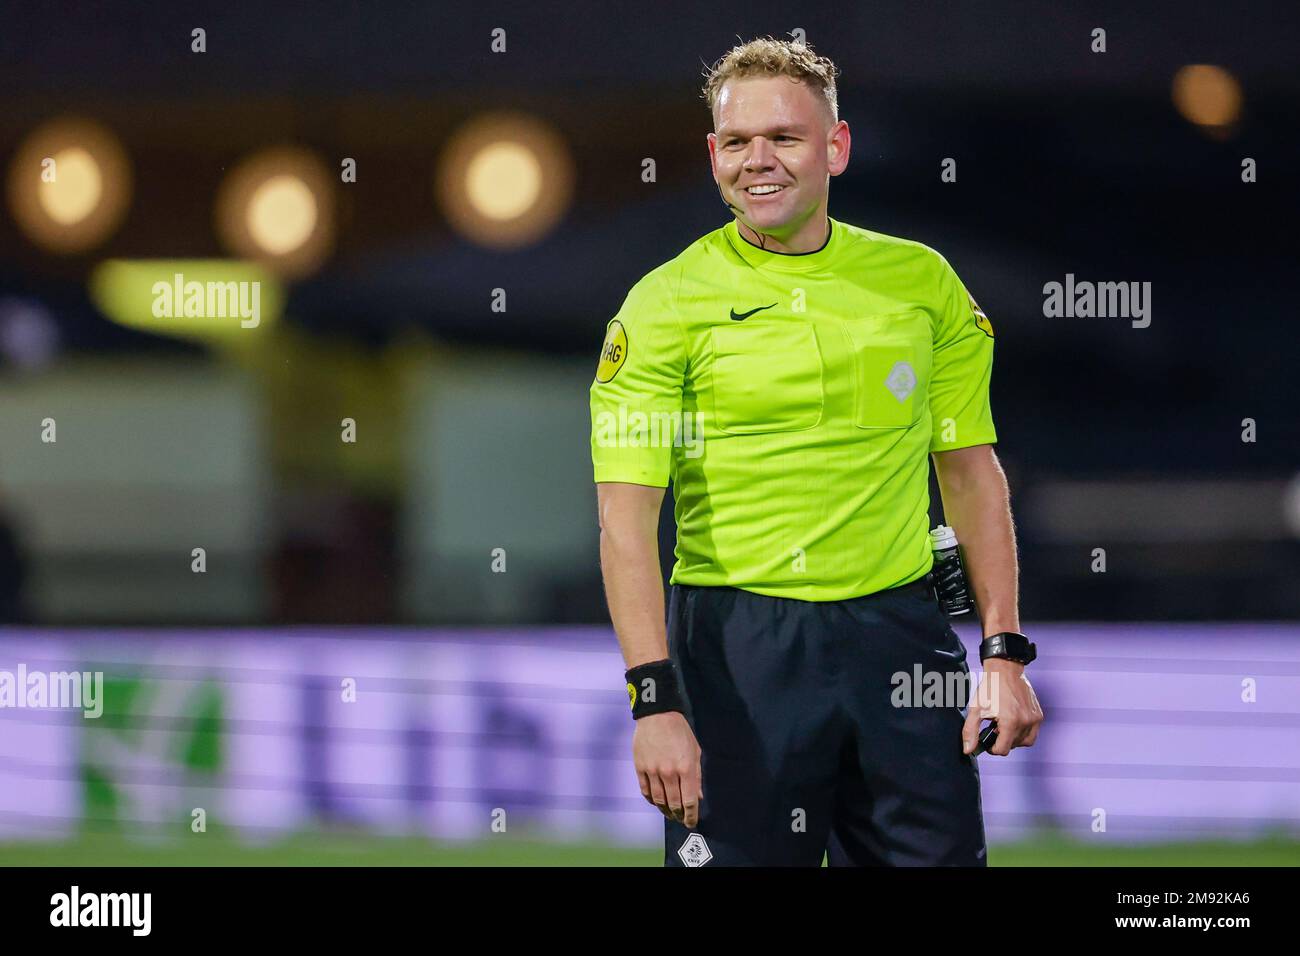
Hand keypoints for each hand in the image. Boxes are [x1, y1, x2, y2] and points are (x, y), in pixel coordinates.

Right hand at [632, 711, 702, 826]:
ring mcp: (653, 770)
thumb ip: (697, 775)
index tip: (691, 823)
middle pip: (674, 803)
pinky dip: (651, 799)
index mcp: (686, 768)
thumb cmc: (680, 732)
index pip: (689, 801)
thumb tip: (698, 796)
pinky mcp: (640, 767)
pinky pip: (645, 790)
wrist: (657, 715)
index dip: (691, 816)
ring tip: (669, 814)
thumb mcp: (695, 751)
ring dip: (665, 810)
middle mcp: (669, 772)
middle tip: (680, 819)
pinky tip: (656, 802)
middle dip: (678, 815)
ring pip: (659, 799)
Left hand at [962, 658, 1042, 756]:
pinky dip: (1023, 733)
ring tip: (1003, 726)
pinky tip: (1013, 722)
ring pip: (1025, 742)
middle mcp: (1025, 722)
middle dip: (1002, 741)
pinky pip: (1032, 733)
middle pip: (1013, 746)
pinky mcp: (1039, 715)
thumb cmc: (989, 688)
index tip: (988, 742)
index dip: (992, 749)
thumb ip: (970, 732)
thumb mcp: (976, 709)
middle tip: (994, 729)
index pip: (1002, 750)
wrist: (1005, 670)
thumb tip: (968, 751)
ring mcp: (1034, 719)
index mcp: (1010, 722)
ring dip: (1013, 739)